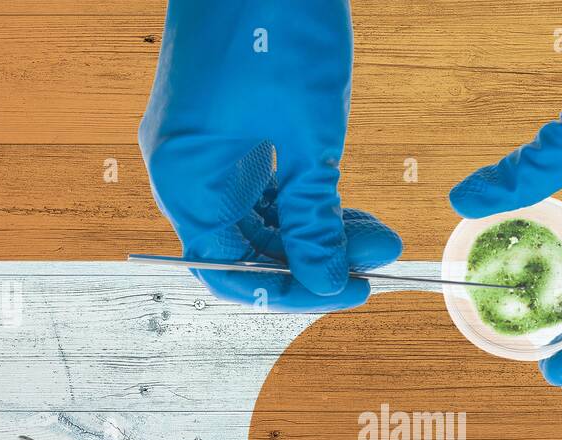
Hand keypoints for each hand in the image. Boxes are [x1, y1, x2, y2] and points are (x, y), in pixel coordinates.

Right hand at [140, 1, 401, 310]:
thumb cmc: (274, 24)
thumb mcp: (308, 138)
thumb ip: (313, 219)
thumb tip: (326, 283)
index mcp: (185, 180)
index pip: (229, 271)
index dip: (289, 292)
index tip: (347, 291)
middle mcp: (183, 169)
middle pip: (246, 247)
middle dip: (314, 258)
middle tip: (378, 259)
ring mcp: (202, 145)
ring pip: (258, 217)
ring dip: (315, 230)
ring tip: (377, 233)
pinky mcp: (224, 125)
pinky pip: (260, 182)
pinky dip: (302, 198)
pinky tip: (346, 205)